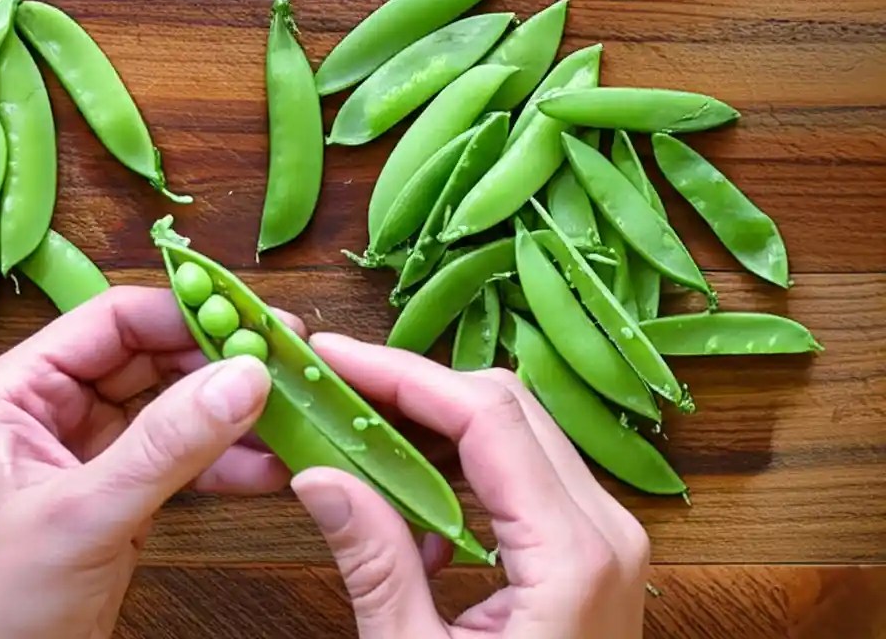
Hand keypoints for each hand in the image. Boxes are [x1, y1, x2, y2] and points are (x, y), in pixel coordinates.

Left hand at [0, 286, 291, 638]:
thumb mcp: (85, 513)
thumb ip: (167, 443)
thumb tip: (244, 375)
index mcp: (17, 391)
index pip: (111, 321)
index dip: (184, 312)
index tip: (254, 320)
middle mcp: (52, 408)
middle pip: (150, 357)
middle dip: (218, 361)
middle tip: (288, 362)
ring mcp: (90, 452)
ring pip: (173, 406)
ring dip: (230, 413)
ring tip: (291, 415)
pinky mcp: (120, 494)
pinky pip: (181, 457)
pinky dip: (225, 461)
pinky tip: (269, 468)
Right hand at [292, 334, 648, 638]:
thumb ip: (375, 564)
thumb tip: (317, 478)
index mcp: (574, 556)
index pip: (487, 418)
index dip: (402, 374)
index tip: (332, 359)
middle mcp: (605, 531)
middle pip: (505, 407)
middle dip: (412, 384)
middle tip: (331, 383)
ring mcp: (604, 540)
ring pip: (514, 432)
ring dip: (432, 420)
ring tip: (353, 422)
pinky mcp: (587, 554)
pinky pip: (520, 477)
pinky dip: (457, 466)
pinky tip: (401, 494)